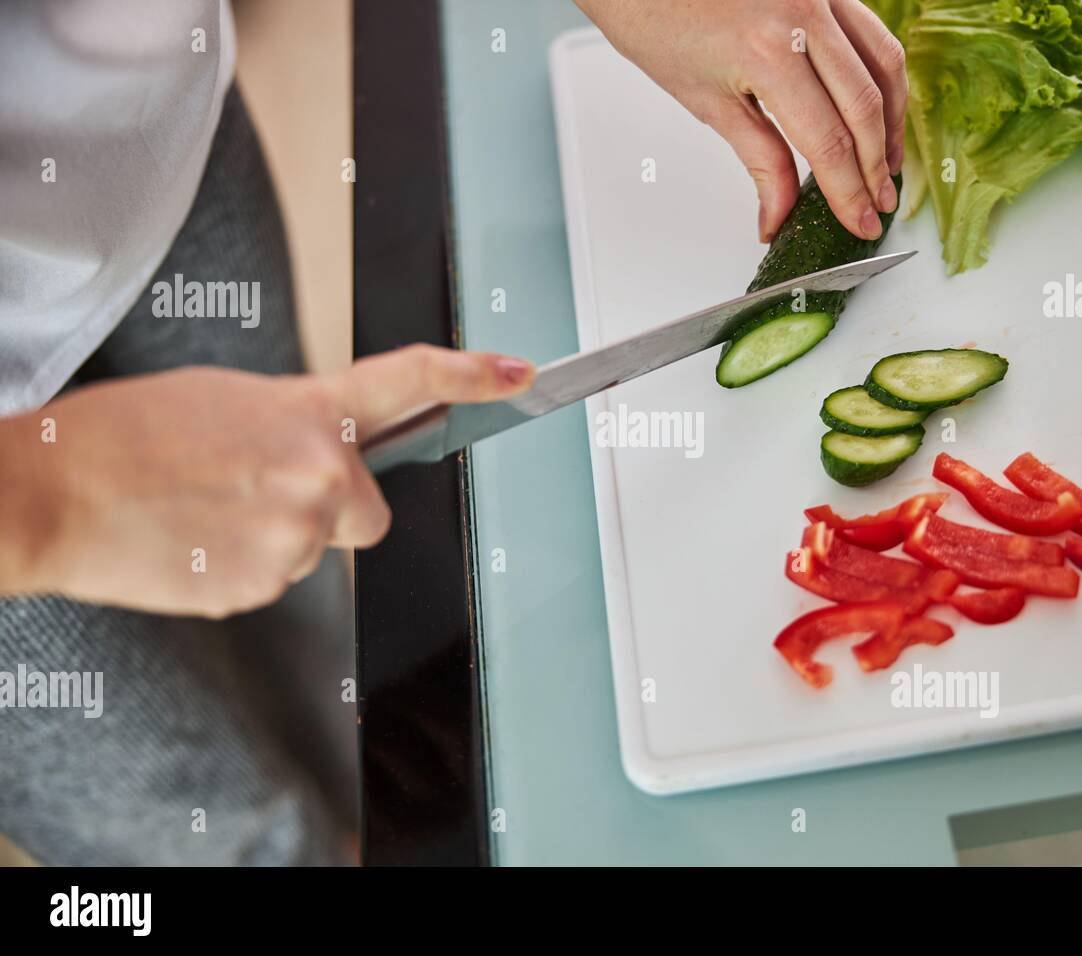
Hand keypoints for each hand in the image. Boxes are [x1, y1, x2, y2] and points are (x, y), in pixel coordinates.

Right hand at [0, 346, 533, 617]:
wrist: (56, 492)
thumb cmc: (124, 436)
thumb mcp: (227, 399)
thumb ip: (294, 423)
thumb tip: (317, 451)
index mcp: (310, 413)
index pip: (410, 381)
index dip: (473, 375)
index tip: (516, 373)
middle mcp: (318, 475)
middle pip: (370, 513)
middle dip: (334, 509)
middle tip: (266, 494)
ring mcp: (294, 537)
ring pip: (314, 550)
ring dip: (277, 536)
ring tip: (207, 511)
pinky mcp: (261, 588)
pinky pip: (273, 581)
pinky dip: (242, 567)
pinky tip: (195, 541)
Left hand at [577, 0, 906, 241]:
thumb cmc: (655, 21)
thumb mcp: (708, 103)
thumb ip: (759, 160)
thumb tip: (779, 214)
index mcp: (769, 52)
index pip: (828, 141)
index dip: (849, 191)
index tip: (860, 223)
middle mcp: (804, 14)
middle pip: (864, 107)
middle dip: (875, 167)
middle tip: (877, 206)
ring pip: (882, 64)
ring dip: (891, 121)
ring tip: (885, 166)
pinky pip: (870, 31)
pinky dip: (880, 75)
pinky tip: (877, 109)